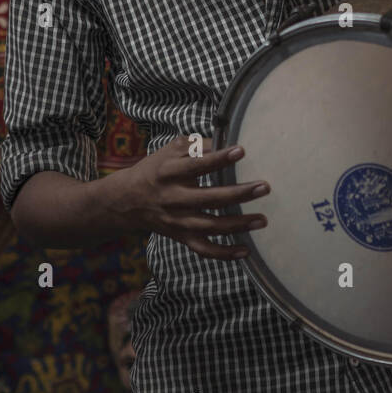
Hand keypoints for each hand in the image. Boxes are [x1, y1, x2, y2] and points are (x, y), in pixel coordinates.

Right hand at [120, 134, 269, 259]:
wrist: (127, 201)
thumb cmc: (157, 168)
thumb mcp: (172, 149)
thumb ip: (199, 144)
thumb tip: (229, 139)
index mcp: (170, 171)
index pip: (197, 164)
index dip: (219, 158)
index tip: (242, 150)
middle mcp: (174, 197)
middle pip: (208, 198)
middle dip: (238, 194)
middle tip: (264, 187)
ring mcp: (178, 221)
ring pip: (210, 226)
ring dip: (238, 224)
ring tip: (262, 219)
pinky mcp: (181, 237)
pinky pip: (204, 249)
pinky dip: (224, 254)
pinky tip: (246, 250)